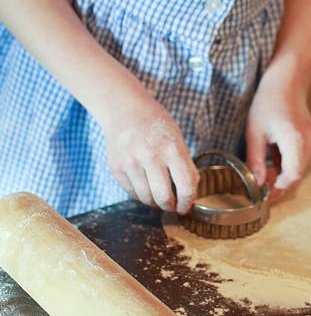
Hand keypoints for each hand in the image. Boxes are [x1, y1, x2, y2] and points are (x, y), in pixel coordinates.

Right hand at [99, 88, 198, 213]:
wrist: (125, 109)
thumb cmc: (156, 124)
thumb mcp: (177, 138)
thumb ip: (184, 165)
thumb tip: (189, 195)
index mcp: (171, 148)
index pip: (185, 186)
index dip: (188, 202)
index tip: (186, 207)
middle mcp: (150, 156)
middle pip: (164, 198)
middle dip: (171, 207)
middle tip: (173, 206)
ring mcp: (131, 163)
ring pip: (147, 199)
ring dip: (155, 202)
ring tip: (159, 193)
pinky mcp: (116, 169)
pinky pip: (132, 193)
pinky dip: (141, 194)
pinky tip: (145, 184)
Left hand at [245, 57, 310, 194]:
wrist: (287, 81)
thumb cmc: (269, 102)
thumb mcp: (254, 131)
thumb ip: (255, 160)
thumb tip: (257, 183)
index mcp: (296, 142)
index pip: (291, 177)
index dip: (276, 189)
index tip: (261, 195)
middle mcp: (310, 143)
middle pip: (295, 175)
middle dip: (277, 183)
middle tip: (258, 185)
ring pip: (298, 169)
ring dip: (281, 173)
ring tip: (263, 169)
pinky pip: (301, 160)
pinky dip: (287, 163)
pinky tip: (273, 155)